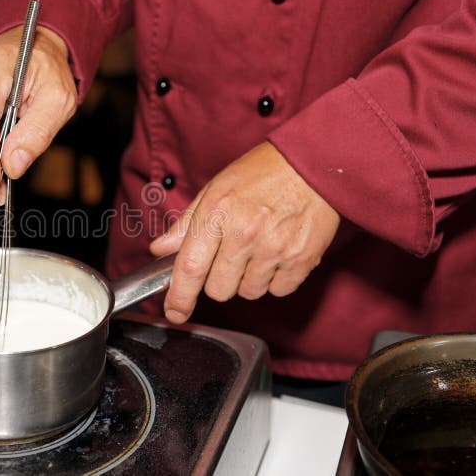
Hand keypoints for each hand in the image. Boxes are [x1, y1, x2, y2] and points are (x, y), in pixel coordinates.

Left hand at [149, 142, 339, 322]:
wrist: (315, 164)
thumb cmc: (264, 172)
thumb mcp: (216, 188)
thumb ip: (187, 223)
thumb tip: (160, 249)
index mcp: (217, 213)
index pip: (190, 267)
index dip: (179, 297)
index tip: (175, 310)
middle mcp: (244, 233)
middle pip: (218, 290)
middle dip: (219, 279)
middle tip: (230, 255)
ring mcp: (274, 249)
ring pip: (248, 292)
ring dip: (248, 279)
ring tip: (258, 248)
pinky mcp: (302, 259)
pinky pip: (278, 290)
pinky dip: (276, 279)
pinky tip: (278, 252)